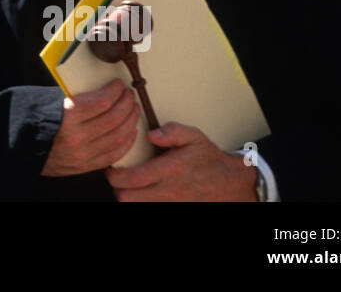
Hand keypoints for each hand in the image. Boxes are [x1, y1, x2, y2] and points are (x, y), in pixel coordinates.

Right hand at [40, 78, 139, 176]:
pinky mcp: (84, 166)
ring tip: (132, 109)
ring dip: (130, 120)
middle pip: (114, 118)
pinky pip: (114, 154)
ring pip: (119, 136)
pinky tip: (130, 130)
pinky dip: (127, 141)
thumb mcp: (49, 99)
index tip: (118, 84)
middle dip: (126, 103)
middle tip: (128, 94)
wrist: (15, 146)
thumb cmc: (30, 118)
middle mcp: (77, 138)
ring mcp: (82, 155)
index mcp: (66, 117)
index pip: (102, 101)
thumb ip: (75, 95)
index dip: (115, 91)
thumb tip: (100, 88)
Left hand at [104, 122, 257, 200]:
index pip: (132, 178)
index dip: (114, 175)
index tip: (111, 168)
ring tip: (127, 184)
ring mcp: (170, 204)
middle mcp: (168, 190)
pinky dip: (140, 202)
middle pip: (127, 198)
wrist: (229, 184)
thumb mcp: (194, 137)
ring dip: (127, 196)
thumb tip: (151, 134)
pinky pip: (149, 209)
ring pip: (135, 206)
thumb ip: (172, 131)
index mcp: (170, 170)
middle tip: (116, 177)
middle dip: (116, 188)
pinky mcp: (172, 209)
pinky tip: (141, 192)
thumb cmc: (208, 160)